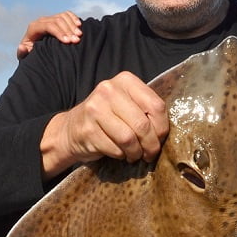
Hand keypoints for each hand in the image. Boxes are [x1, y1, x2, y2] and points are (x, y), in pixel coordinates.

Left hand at [18, 11, 81, 59]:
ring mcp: (50, 19)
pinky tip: (80, 25)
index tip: (67, 42)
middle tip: (76, 40)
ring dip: (72, 25)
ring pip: (63, 16)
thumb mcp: (25, 56)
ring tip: (79, 35)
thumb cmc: (31, 55)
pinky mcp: (56, 19)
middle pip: (57, 20)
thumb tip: (22, 47)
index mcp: (34, 28)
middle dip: (68, 30)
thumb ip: (22, 53)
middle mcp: (41, 21)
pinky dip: (73, 18)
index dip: (58, 32)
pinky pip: (66, 14)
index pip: (48, 26)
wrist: (34, 50)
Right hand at [40, 71, 167, 177]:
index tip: (160, 138)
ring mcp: (95, 109)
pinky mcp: (88, 130)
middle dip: (151, 145)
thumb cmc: (107, 118)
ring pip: (129, 139)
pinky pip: (115, 149)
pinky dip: (121, 155)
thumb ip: (145, 110)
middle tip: (150, 154)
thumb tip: (165, 133)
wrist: (71, 129)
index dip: (162, 127)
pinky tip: (119, 153)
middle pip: (143, 124)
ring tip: (135, 155)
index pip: (156, 106)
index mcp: (125, 80)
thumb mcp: (127, 104)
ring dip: (136, 153)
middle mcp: (108, 90)